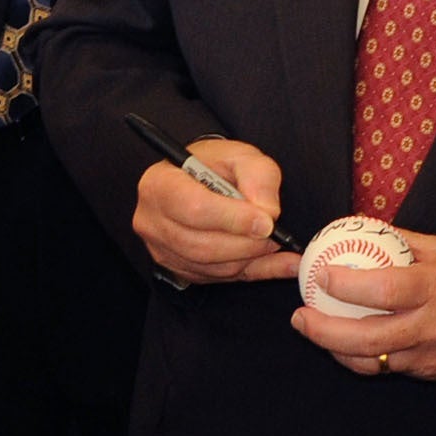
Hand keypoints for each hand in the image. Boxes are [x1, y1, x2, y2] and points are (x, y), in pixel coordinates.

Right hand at [131, 138, 299, 286]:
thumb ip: (258, 177)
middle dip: (245, 244)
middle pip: (201, 245)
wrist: (199, 179)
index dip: (233, 219)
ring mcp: (161, 249)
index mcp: (159, 184)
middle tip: (275, 234)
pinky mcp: (179, 268)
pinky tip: (282, 264)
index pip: (194, 209)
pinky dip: (254, 271)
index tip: (266, 222)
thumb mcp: (241, 156)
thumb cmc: (214, 165)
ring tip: (276, 243)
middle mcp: (152, 220)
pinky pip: (219, 279)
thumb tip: (268, 212)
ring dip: (249, 258)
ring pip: (211, 266)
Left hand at [290, 230, 435, 381]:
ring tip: (315, 331)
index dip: (344, 285)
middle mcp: (433, 327)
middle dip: (323, 331)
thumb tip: (358, 227)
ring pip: (372, 363)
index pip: (381, 290)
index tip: (320, 274)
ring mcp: (433, 356)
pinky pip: (392, 368)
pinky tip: (349, 343)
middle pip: (365, 339)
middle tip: (299, 317)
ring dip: (336, 350)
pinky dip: (365, 358)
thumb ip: (402, 240)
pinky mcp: (434, 374)